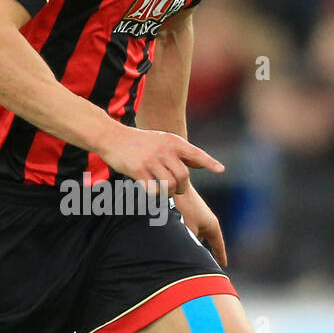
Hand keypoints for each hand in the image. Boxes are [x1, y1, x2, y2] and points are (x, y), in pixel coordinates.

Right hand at [99, 123, 223, 196]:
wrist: (112, 137)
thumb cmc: (140, 142)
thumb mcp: (162, 141)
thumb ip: (182, 153)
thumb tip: (203, 164)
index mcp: (172, 142)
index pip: (196, 153)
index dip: (209, 162)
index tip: (221, 170)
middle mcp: (164, 150)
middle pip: (184, 177)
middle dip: (182, 187)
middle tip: (176, 189)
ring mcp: (151, 160)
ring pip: (170, 186)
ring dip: (169, 193)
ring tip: (163, 190)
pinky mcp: (138, 171)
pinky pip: (154, 191)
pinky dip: (156, 195)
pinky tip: (151, 191)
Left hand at [173, 182, 226, 266]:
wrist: (171, 183)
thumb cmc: (181, 207)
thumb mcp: (188, 230)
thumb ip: (191, 245)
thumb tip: (190, 258)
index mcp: (211, 225)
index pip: (218, 245)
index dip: (220, 256)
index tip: (223, 265)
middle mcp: (205, 220)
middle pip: (205, 241)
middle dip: (200, 252)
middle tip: (198, 264)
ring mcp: (195, 215)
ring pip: (193, 235)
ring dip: (187, 242)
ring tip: (179, 251)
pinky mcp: (184, 211)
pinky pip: (184, 228)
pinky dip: (180, 234)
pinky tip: (170, 238)